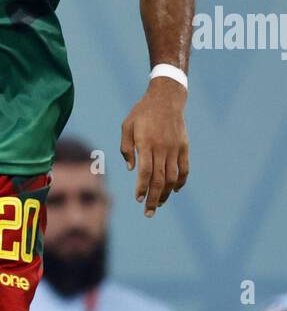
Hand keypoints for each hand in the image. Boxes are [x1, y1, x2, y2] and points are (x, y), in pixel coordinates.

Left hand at [120, 79, 189, 215]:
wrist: (167, 98)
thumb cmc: (142, 112)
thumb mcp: (126, 126)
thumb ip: (126, 148)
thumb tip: (131, 169)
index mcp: (146, 143)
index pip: (146, 172)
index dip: (142, 187)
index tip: (138, 199)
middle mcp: (162, 148)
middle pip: (160, 179)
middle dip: (153, 198)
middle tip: (148, 213)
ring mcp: (175, 148)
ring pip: (173, 177)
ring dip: (166, 193)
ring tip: (158, 204)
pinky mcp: (184, 147)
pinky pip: (184, 168)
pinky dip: (181, 181)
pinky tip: (175, 190)